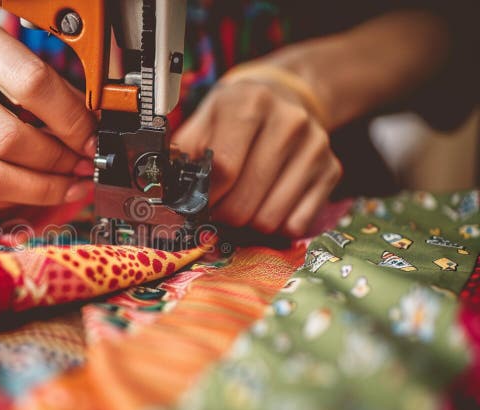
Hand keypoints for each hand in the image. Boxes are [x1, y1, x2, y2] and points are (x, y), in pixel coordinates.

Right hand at [0, 13, 97, 210]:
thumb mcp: (3, 64)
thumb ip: (45, 91)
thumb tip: (90, 134)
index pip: (33, 83)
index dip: (72, 121)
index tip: (91, 141)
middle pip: (8, 138)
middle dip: (56, 163)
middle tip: (80, 170)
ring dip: (37, 190)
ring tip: (62, 187)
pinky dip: (5, 200)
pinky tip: (23, 192)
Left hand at [173, 77, 341, 236]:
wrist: (287, 96)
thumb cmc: (236, 114)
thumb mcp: (204, 119)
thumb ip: (183, 151)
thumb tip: (165, 188)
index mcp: (250, 103)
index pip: (223, 169)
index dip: (204, 196)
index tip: (197, 201)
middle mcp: (289, 122)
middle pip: (244, 202)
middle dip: (223, 214)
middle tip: (216, 208)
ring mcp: (315, 147)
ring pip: (270, 219)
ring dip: (248, 223)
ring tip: (240, 204)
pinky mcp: (331, 170)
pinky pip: (296, 225)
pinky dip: (276, 226)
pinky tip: (266, 204)